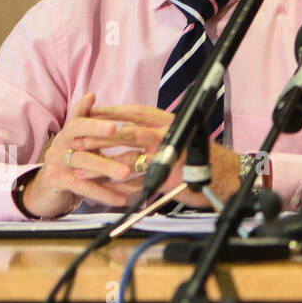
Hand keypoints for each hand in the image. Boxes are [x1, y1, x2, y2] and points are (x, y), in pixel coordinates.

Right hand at [23, 93, 141, 216]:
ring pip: (82, 160)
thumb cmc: (78, 162)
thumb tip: (142, 132)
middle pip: (77, 131)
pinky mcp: (56, 180)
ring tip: (126, 173)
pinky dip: (102, 192)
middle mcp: (62, 141)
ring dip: (106, 166)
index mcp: (72, 130)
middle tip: (116, 130)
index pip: (79, 114)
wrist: (49, 189)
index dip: (84, 106)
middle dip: (97, 129)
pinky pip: (80, 186)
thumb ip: (107, 136)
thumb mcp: (91, 146)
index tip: (92, 97)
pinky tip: (120, 197)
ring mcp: (56, 160)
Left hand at [86, 104, 241, 208]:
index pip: (134, 112)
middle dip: (99, 136)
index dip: (109, 112)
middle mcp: (169, 134)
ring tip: (80, 169)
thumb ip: (155, 131)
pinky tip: (102, 189)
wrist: (226, 175)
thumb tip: (126, 126)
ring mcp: (170, 156)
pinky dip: (118, 186)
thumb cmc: (200, 155)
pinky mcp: (170, 177)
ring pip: (128, 159)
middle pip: (127, 133)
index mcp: (169, 121)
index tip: (87, 113)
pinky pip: (138, 182)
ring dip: (102, 166)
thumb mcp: (178, 135)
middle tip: (75, 139)